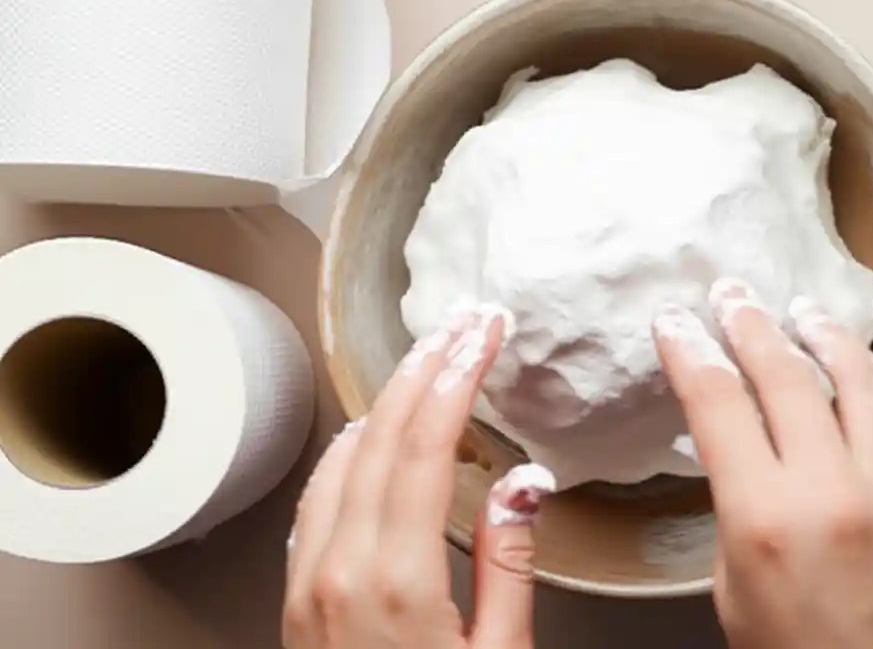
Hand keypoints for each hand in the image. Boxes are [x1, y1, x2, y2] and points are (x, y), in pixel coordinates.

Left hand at [283, 304, 552, 648]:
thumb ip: (508, 564)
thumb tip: (524, 484)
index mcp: (396, 580)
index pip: (425, 444)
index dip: (455, 377)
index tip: (482, 333)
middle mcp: (338, 569)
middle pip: (377, 436)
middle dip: (422, 368)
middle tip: (460, 325)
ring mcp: (306, 582)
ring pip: (339, 460)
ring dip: (383, 403)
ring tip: (425, 364)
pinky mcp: (297, 597)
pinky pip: (316, 500)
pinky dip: (348, 452)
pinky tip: (370, 438)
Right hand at [653, 280, 872, 648]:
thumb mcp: (729, 578)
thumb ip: (735, 499)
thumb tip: (738, 438)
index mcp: (762, 516)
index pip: (716, 404)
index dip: (688, 351)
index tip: (673, 320)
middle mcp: (827, 491)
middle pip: (784, 377)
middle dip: (748, 324)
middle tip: (729, 294)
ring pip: (857, 379)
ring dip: (824, 329)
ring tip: (800, 303)